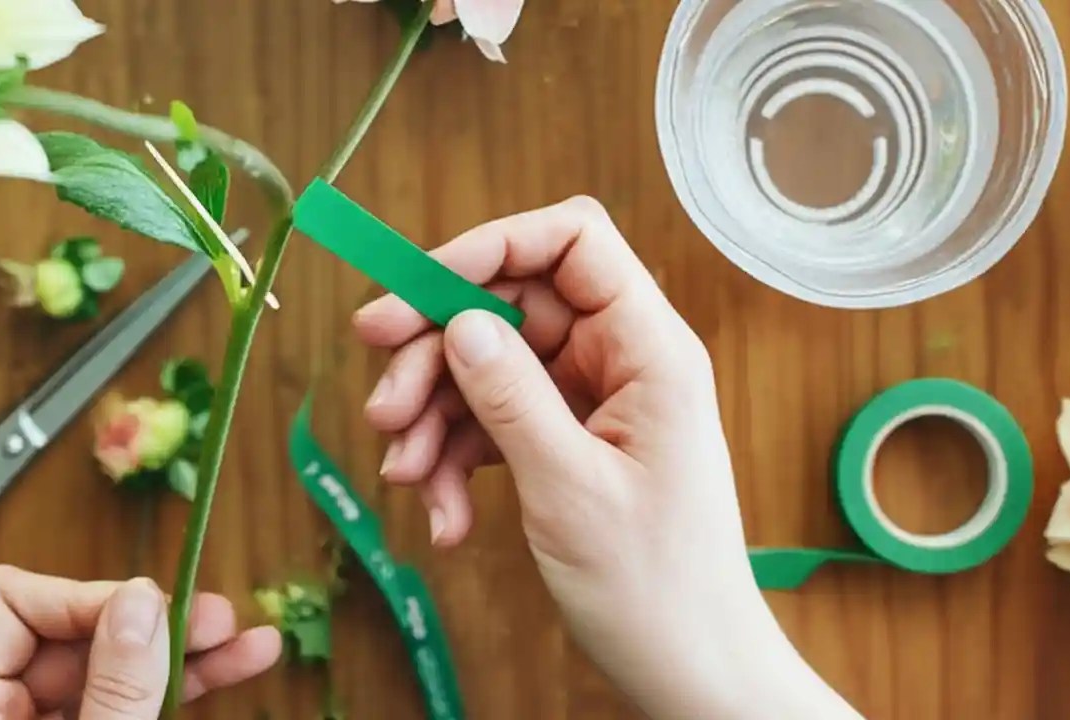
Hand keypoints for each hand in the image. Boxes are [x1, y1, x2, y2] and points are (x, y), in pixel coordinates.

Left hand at [0, 565, 280, 719]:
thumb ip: (113, 691)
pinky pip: (127, 703)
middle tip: (219, 618)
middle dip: (156, 621)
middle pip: (73, 632)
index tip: (150, 608)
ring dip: (185, 653)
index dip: (85, 596)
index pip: (9, 603)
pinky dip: (179, 687)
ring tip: (251, 644)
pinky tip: (232, 670)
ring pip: (114, 669)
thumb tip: (139, 602)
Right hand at [354, 197, 859, 718]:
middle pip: (510, 307)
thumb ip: (511, 396)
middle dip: (438, 352)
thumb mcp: (570, 488)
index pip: (573, 241)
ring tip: (406, 477)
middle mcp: (619, 361)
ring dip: (435, 418)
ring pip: (489, 368)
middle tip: (382, 403)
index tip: (416, 291)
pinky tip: (442, 516)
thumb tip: (458, 322)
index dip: (491, 248)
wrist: (688, 668)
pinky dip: (455, 461)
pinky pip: (492, 422)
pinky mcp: (565, 442)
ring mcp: (589, 402)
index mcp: (648, 349)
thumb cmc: (657, 586)